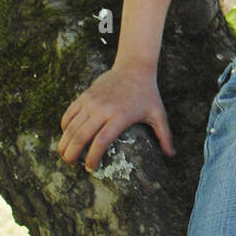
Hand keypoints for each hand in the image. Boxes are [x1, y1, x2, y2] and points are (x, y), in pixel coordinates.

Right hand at [58, 66, 174, 170]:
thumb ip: (165, 135)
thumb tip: (171, 155)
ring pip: (71, 126)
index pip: (101, 142)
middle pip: (80, 136)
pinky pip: (69, 113)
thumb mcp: (158, 114)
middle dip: (71, 154)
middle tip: (72, 165)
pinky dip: (64, 126)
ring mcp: (92, 102)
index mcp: (120, 117)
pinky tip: (66, 136)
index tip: (90, 168)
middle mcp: (103, 110)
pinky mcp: (85, 95)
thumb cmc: (148, 93)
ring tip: (65, 154)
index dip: (92, 158)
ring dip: (65, 143)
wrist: (134, 66)